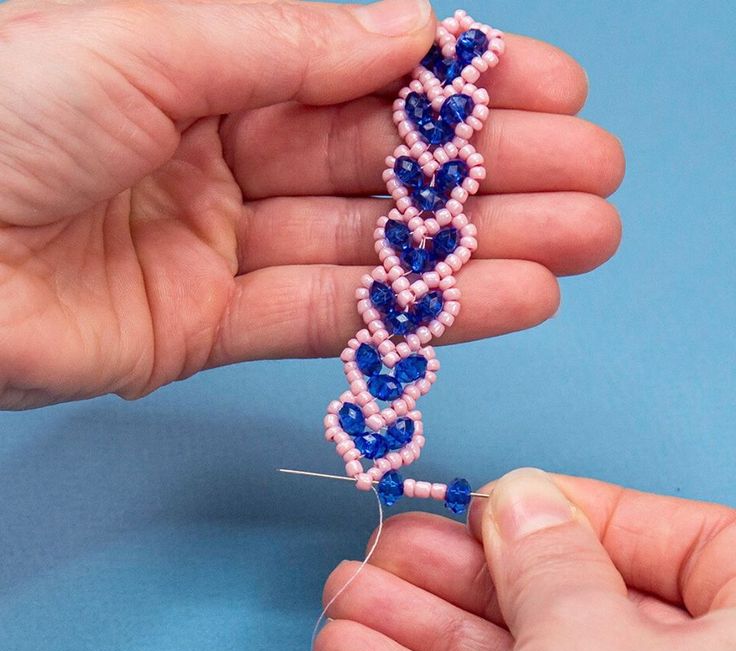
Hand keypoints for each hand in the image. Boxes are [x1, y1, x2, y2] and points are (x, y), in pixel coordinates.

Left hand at [0, 0, 622, 408]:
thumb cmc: (1, 120)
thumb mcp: (152, 43)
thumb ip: (287, 45)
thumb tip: (408, 32)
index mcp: (212, 68)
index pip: (364, 76)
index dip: (461, 87)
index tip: (553, 92)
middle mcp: (228, 155)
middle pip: (387, 167)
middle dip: (495, 175)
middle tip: (592, 183)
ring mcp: (227, 246)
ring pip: (375, 248)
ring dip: (479, 251)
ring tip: (577, 248)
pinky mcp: (213, 326)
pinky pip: (333, 314)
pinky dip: (415, 311)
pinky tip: (503, 301)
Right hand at [316, 469, 735, 650]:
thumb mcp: (586, 643)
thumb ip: (550, 554)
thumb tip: (523, 495)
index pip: (672, 538)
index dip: (569, 510)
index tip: (487, 503)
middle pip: (570, 603)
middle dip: (461, 573)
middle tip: (387, 544)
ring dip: (419, 629)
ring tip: (345, 593)